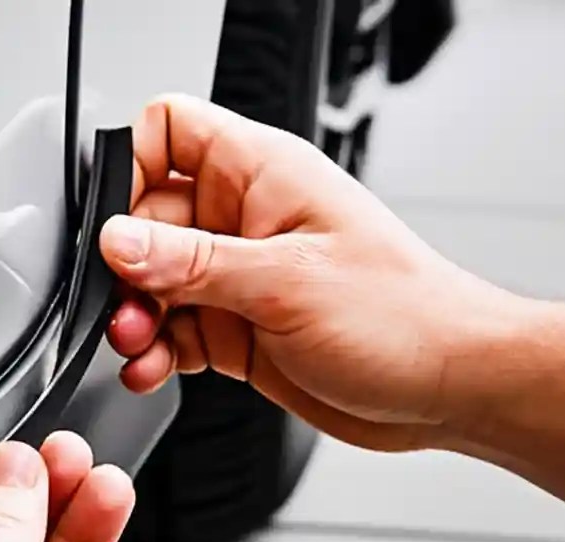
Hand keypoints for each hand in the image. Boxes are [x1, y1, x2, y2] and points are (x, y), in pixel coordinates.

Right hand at [102, 94, 526, 450]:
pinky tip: (155, 367)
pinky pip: (173, 331)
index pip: (172, 131)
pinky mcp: (238, 328)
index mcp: (263, 175)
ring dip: (135, 314)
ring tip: (139, 342)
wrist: (447, 387)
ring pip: (153, 281)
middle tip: (129, 302)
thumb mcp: (286, 281)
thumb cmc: (403, 315)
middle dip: (126, 263)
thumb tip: (119, 241)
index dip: (134, 165)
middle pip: (146, 217)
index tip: (116, 222)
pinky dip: (156, 351)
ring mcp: (239, 275)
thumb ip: (194, 262)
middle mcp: (245, 219)